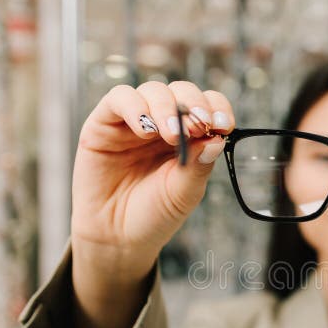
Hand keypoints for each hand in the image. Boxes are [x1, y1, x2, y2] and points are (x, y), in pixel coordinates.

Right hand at [71, 81, 234, 280]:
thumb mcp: (183, 193)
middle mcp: (163, 123)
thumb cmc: (153, 214)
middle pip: (182, 91)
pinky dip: (135, 108)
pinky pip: (119, 98)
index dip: (217, 108)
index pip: (208, 106)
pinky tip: (145, 130)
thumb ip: (199, 165)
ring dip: (166, 107)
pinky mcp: (104, 123)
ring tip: (172, 135)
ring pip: (153, 90)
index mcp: (189, 136)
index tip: (224, 125)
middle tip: (198, 127)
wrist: (116, 237)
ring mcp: (134, 121)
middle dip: (193, 104)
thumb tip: (217, 138)